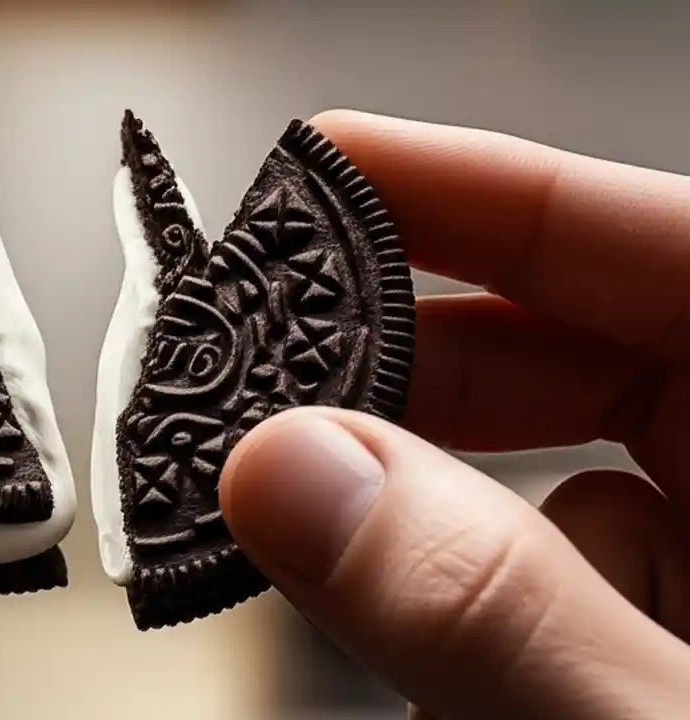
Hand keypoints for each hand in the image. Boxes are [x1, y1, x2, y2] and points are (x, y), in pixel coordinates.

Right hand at [220, 111, 689, 718]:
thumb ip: (494, 605)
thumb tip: (292, 472)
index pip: (660, 249)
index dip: (485, 188)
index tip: (330, 164)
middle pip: (574, 368)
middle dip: (418, 395)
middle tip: (282, 406)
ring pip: (531, 514)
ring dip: (435, 572)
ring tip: (425, 681)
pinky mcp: (648, 664)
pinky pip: (533, 613)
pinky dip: (468, 649)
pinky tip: (455, 709)